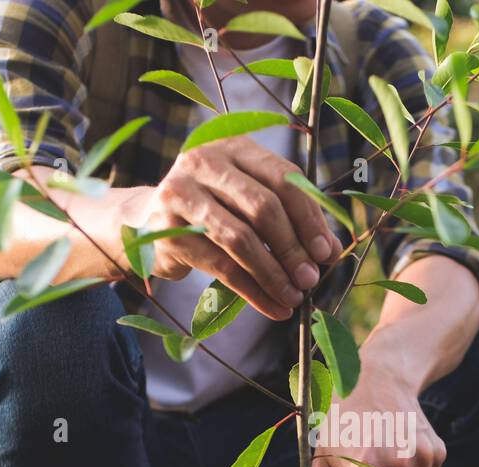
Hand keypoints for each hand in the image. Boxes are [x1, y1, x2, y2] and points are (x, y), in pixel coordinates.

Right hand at [118, 136, 340, 319]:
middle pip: (262, 206)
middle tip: (311, 279)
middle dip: (293, 248)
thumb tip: (332, 250)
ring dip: (274, 275)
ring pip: (241, 239)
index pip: (282, 177)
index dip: (310, 217)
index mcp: (234, 146)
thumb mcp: (247, 201)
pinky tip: (274, 308)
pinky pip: (221, 267)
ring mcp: (181, 193)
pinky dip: (253, 292)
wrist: (145, 222)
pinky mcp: (167, 231)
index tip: (327, 252)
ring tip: (295, 298)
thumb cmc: (211, 210)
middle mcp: (204, 161)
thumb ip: (288, 216)